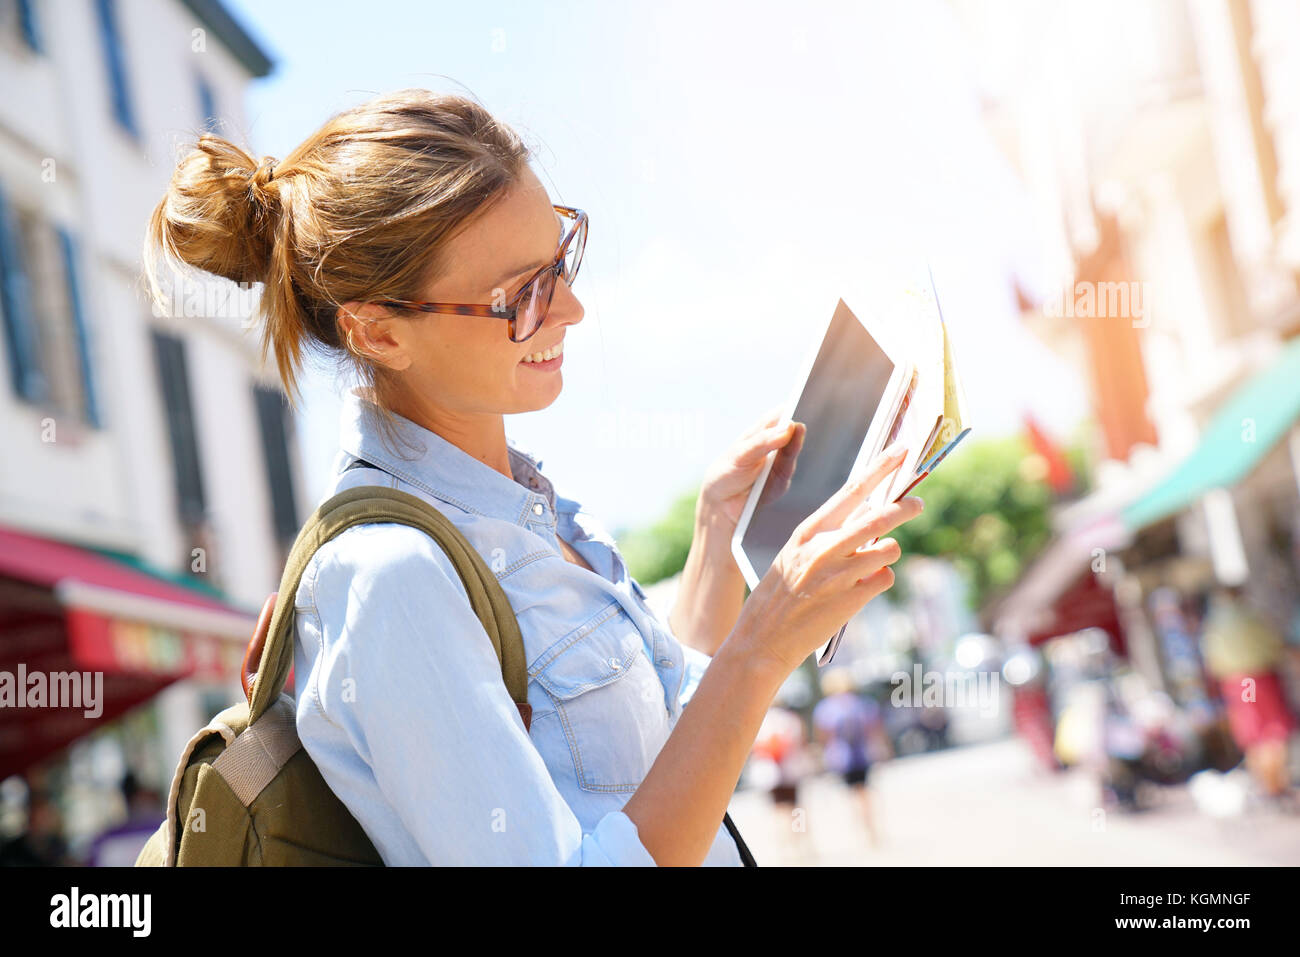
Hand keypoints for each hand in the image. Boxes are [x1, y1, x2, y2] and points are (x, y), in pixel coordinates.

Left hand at [697, 407, 806, 532]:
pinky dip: (794, 454)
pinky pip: (790, 466)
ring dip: (798, 436)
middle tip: (805, 405)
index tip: (800, 393)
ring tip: (798, 426)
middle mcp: (771, 446)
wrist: (721, 507)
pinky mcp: (782, 480)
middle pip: (789, 429)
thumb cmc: (726, 475)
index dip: (789, 405)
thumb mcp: (740, 455)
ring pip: (793, 446)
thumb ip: (763, 442)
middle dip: (797, 418)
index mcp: (758, 434)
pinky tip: (796, 442)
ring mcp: (778, 463)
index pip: (777, 415)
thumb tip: (788, 427)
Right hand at [731, 445, 923, 672]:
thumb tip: (869, 514)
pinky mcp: (853, 599)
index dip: (880, 468)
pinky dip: (879, 579)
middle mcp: (825, 548)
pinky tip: (861, 588)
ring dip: (888, 552)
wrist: (763, 638)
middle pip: (880, 518)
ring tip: (871, 562)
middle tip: (917, 502)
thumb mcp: (794, 553)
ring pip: (889, 549)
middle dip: (905, 507)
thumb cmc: (779, 592)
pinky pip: (885, 578)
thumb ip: (828, 535)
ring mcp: (840, 575)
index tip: (901, 450)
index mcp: (808, 531)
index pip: (852, 490)